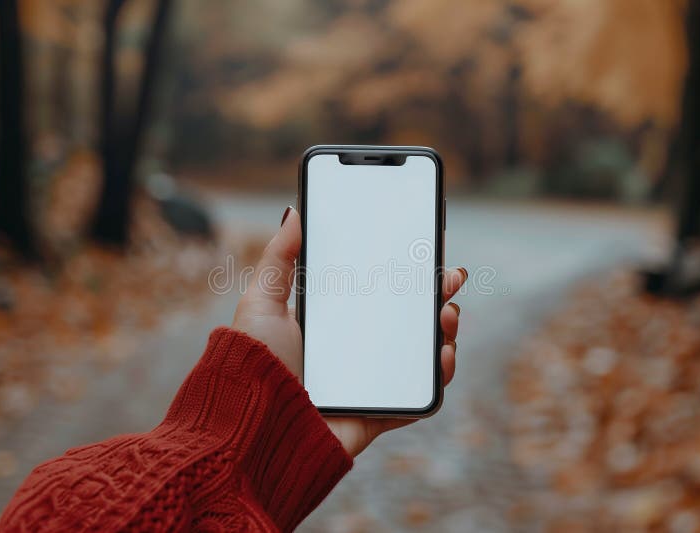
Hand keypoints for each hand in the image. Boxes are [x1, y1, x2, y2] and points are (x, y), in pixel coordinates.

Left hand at [233, 206, 465, 456]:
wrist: (253, 427)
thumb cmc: (251, 365)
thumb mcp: (261, 301)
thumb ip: (279, 258)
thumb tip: (295, 211)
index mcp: (333, 323)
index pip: (377, 291)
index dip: (404, 271)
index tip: (424, 248)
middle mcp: (356, 351)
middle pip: (408, 319)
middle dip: (435, 294)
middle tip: (448, 276)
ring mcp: (372, 383)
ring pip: (421, 354)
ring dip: (443, 330)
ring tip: (447, 314)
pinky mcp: (381, 412)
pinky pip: (421, 396)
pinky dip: (439, 376)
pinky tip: (442, 354)